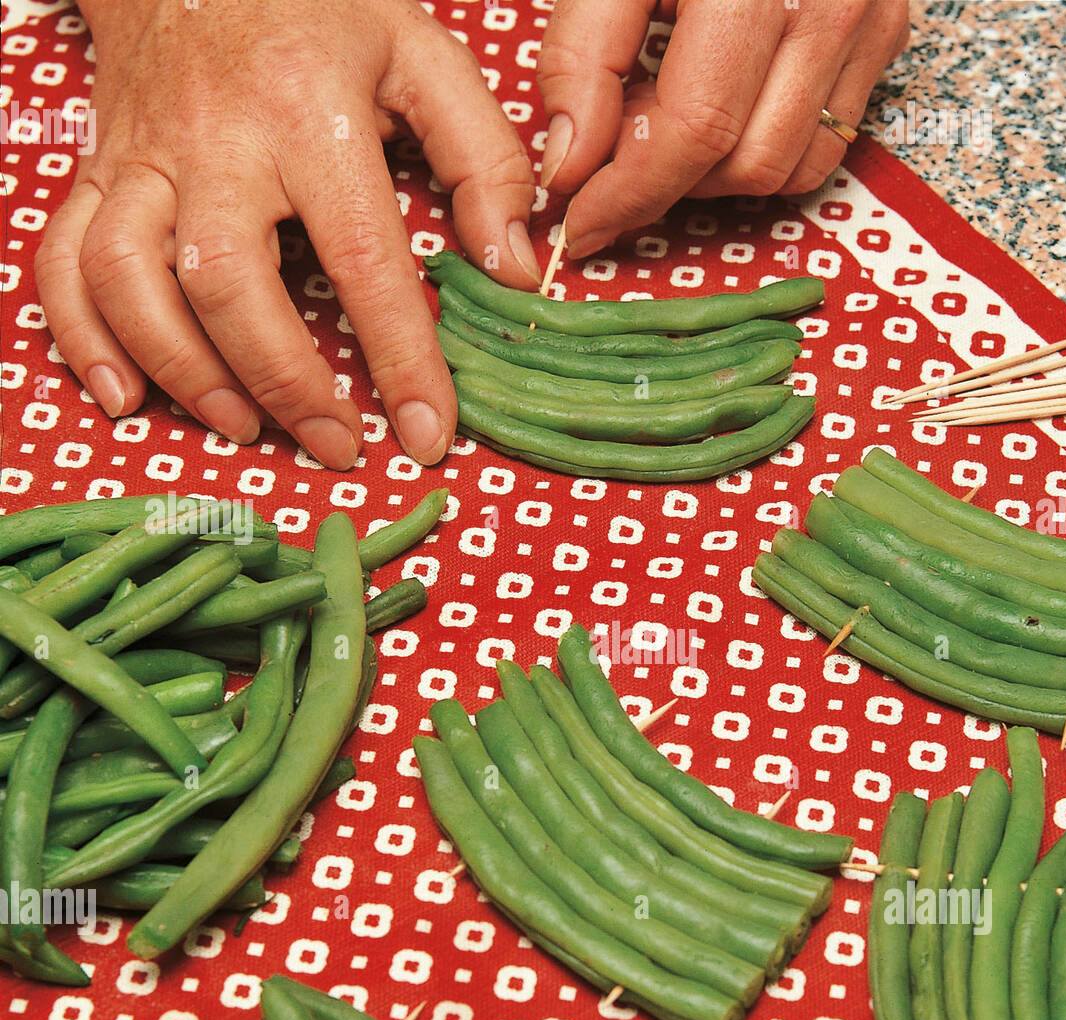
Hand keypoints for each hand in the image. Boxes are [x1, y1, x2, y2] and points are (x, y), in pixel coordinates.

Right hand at [36, 0, 539, 469]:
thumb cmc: (318, 12)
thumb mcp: (421, 58)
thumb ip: (484, 160)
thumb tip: (518, 271)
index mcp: (307, 111)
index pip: (361, 256)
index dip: (398, 358)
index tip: (425, 434)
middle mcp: (212, 140)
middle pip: (226, 281)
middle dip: (282, 380)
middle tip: (334, 444)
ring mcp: (141, 158)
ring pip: (128, 279)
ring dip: (183, 371)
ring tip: (243, 428)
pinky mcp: (96, 172)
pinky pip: (61, 261)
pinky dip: (83, 338)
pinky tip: (126, 396)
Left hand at [537, 0, 909, 259]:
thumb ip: (582, 54)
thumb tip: (571, 166)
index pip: (693, 128)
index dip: (630, 192)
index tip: (580, 222)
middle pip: (745, 161)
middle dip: (669, 186)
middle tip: (612, 165)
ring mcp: (867, 18)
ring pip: (791, 168)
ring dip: (718, 178)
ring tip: (665, 135)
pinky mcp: (888, 31)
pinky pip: (828, 142)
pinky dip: (767, 151)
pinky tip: (721, 115)